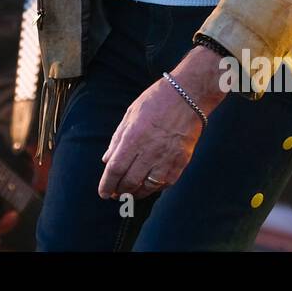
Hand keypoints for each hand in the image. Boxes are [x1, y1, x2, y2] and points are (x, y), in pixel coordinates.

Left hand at [98, 46, 228, 199]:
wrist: (188, 96)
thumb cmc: (156, 101)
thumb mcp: (130, 114)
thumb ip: (117, 139)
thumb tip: (107, 160)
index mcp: (133, 137)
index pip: (115, 169)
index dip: (107, 184)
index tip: (103, 193)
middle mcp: (149, 151)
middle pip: (130, 181)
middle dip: (119, 191)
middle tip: (115, 194)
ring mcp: (167, 158)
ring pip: (148, 187)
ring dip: (136, 194)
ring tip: (129, 193)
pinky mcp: (181, 162)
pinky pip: (165, 183)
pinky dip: (154, 188)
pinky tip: (148, 186)